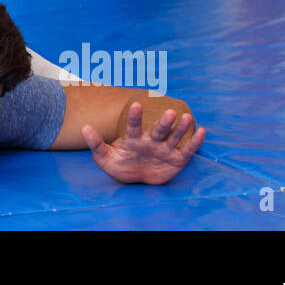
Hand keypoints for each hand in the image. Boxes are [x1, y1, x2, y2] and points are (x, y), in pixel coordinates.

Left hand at [83, 102, 204, 184]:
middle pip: (159, 129)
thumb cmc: (121, 166)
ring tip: (187, 117)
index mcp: (134, 139)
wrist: (136, 180)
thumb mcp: (105, 159)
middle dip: (164, 122)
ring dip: (181, 128)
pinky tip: (202, 131)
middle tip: (170, 112)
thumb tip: (83, 128)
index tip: (136, 104)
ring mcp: (165, 149)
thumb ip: (96, 144)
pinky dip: (194, 142)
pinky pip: (187, 150)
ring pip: (174, 137)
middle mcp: (151, 141)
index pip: (134, 126)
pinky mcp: (177, 159)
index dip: (135, 117)